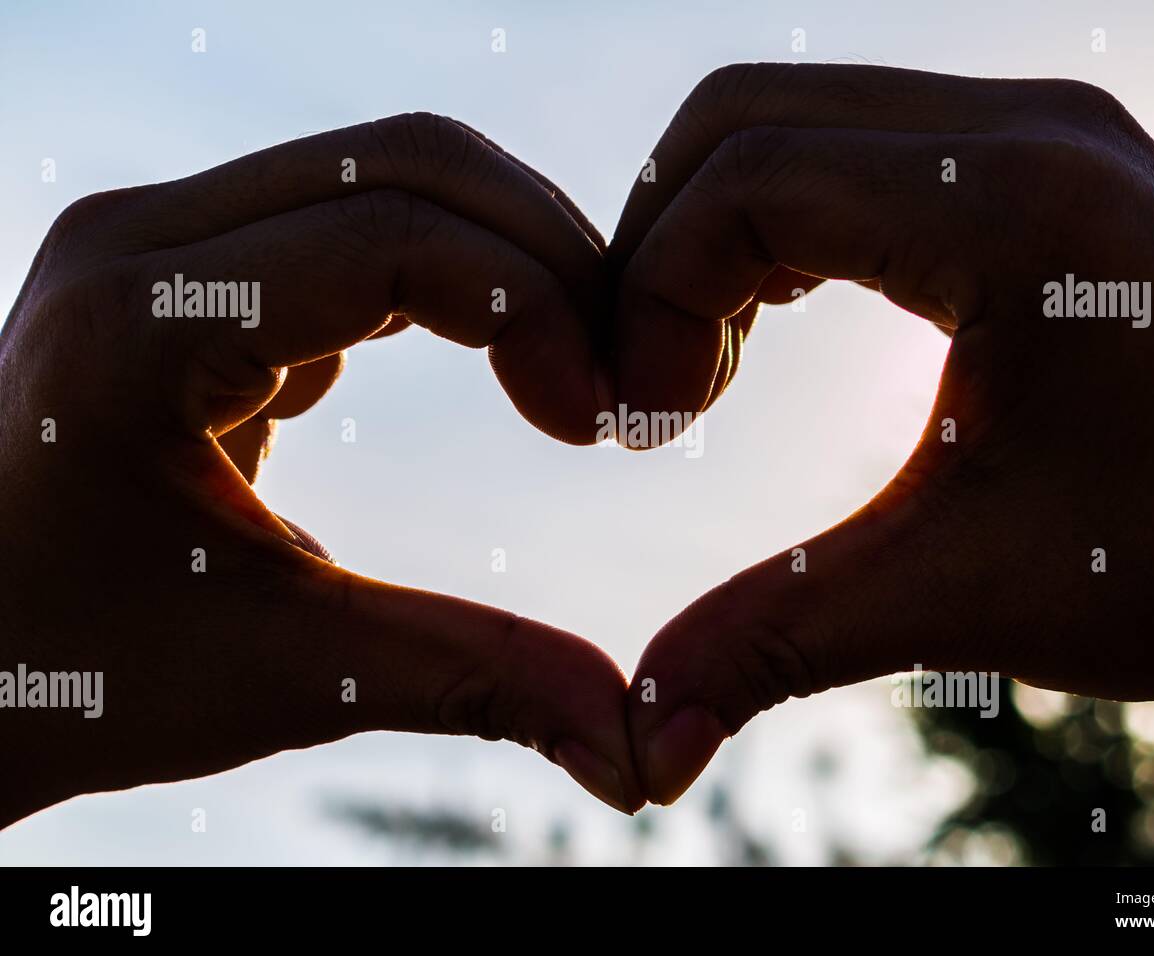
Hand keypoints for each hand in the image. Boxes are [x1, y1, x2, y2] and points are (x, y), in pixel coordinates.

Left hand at [0, 114, 642, 826]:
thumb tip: (633, 748)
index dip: (539, 306)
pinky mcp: (196, 264)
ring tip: (576, 369)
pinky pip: (358, 218)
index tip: (604, 418)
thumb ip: (474, 681)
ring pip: (392, 175)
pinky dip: (456, 273)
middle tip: (617, 380)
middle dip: (549, 261)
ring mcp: (164, 240)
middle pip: (408, 166)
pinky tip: (502, 359)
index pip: (393, 236)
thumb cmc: (76, 677)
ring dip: (511, 258)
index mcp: (142, 327)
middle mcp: (143, 242)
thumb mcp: (288, 673)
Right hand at [609, 63, 1153, 804]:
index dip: (651, 296)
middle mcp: (1023, 130)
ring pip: (794, 121)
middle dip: (661, 252)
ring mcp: (1038, 133)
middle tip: (659, 393)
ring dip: (717, 236)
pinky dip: (783, 228)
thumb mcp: (968, 593)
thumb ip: (779, 640)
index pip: (739, 181)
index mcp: (1006, 207)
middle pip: (743, 118)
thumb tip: (646, 735)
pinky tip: (778, 327)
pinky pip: (856, 150)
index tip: (648, 425)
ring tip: (711, 371)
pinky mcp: (1042, 166)